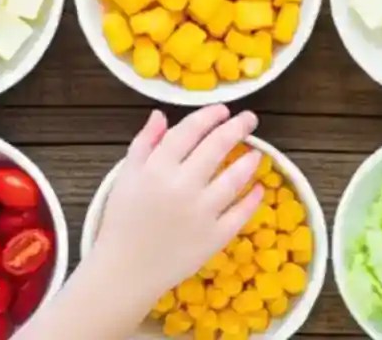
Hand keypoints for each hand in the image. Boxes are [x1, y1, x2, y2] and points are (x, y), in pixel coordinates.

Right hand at [89, 106, 264, 308]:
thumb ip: (144, 143)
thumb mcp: (125, 176)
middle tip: (250, 118)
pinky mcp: (214, 237)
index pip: (190, 130)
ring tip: (256, 153)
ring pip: (234, 179)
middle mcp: (182, 186)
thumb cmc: (122, 221)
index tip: (223, 109)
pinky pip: (240, 214)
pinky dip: (253, 200)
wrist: (124, 270)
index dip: (210, 115)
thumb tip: (160, 113)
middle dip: (237, 127)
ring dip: (249, 162)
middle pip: (217, 147)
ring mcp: (201, 213)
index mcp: (157, 168)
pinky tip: (259, 189)